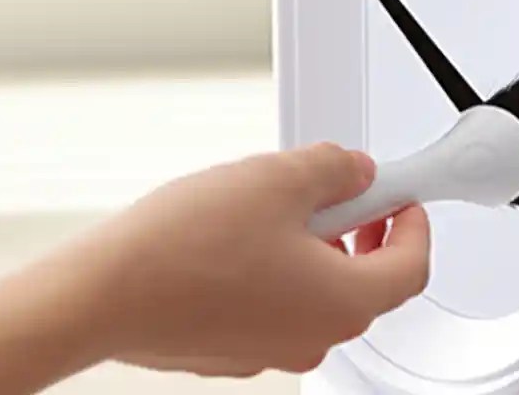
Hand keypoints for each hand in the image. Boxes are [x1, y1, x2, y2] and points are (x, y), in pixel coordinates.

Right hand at [74, 144, 430, 377]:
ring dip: (315, 247)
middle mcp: (314, 337)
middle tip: (344, 193)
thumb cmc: (185, 249)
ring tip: (276, 206)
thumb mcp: (278, 179)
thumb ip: (333, 169)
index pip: (412, 266)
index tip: (403, 194)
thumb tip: (355, 170)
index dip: (414, 221)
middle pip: (367, 281)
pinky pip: (275, 306)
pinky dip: (276, 270)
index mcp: (343, 302)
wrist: (104, 295)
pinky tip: (241, 237)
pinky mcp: (233, 349)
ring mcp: (272, 349)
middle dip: (362, 230)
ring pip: (317, 292)